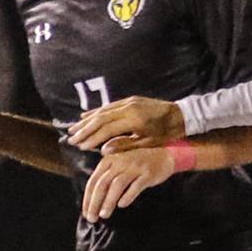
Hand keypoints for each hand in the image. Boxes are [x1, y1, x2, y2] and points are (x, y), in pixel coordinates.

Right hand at [67, 96, 184, 151]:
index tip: (80, 146)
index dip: (92, 138)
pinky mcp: (130, 100)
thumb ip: (125, 145)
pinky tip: (86, 117)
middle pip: (100, 118)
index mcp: (133, 120)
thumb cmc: (166, 134)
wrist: (181, 115)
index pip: (106, 129)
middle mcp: (128, 108)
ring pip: (103, 111)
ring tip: (73, 129)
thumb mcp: (147, 143)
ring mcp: (129, 102)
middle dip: (84, 129)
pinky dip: (96, 112)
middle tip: (71, 138)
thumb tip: (103, 150)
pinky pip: (109, 106)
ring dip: (87, 121)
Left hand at [82, 147, 175, 220]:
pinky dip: (128, 195)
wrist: (163, 155)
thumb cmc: (137, 164)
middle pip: (103, 183)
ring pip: (117, 185)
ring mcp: (135, 166)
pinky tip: (122, 205)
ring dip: (109, 201)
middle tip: (92, 218)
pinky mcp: (148, 173)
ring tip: (104, 215)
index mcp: (109, 160)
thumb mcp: (118, 166)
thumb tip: (91, 201)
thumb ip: (105, 178)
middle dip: (95, 202)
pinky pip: (136, 185)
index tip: (86, 214)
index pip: (94, 181)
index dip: (88, 199)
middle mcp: (120, 161)